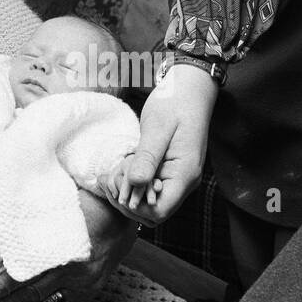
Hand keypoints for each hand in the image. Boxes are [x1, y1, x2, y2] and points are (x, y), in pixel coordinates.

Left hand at [0, 190, 136, 301]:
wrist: (118, 214)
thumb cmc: (82, 204)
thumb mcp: (55, 205)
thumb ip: (31, 216)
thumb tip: (1, 214)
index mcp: (59, 248)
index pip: (24, 274)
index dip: (1, 286)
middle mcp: (70, 270)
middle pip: (31, 294)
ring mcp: (81, 285)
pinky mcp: (89, 294)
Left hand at [106, 65, 217, 222]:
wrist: (189, 89)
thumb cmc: (174, 103)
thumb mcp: (157, 128)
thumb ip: (147, 157)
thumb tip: (134, 184)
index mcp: (184, 174)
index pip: (159, 211)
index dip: (135, 204)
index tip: (119, 182)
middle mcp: (183, 181)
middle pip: (152, 213)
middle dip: (127, 200)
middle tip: (111, 175)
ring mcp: (176, 177)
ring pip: (149, 202)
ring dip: (128, 192)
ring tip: (115, 170)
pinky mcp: (168, 170)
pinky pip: (149, 188)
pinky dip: (133, 183)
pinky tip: (121, 166)